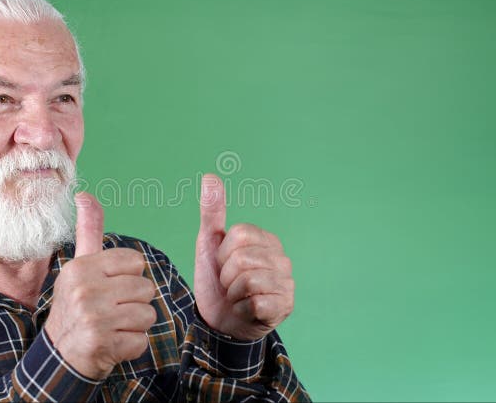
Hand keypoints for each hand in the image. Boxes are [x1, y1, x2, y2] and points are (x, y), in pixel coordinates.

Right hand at [44, 192, 156, 379]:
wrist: (59, 356)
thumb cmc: (76, 307)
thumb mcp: (79, 266)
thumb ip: (88, 231)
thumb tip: (85, 194)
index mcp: (82, 268)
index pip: (136, 262)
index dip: (128, 277)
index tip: (109, 288)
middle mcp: (85, 290)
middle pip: (146, 288)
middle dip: (134, 303)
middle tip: (110, 311)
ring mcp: (93, 318)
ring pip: (148, 314)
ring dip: (135, 325)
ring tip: (112, 327)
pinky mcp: (103, 344)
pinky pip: (141, 341)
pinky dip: (131, 346)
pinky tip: (112, 344)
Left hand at [194, 173, 294, 340]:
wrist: (219, 320)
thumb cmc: (216, 279)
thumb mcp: (209, 243)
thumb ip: (212, 211)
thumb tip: (210, 176)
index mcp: (265, 239)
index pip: (239, 235)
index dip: (222, 253)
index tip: (223, 264)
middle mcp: (282, 258)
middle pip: (242, 259)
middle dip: (226, 275)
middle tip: (229, 283)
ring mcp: (287, 283)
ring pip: (249, 281)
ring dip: (233, 293)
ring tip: (237, 296)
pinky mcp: (285, 306)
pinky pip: (256, 302)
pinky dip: (242, 309)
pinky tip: (246, 309)